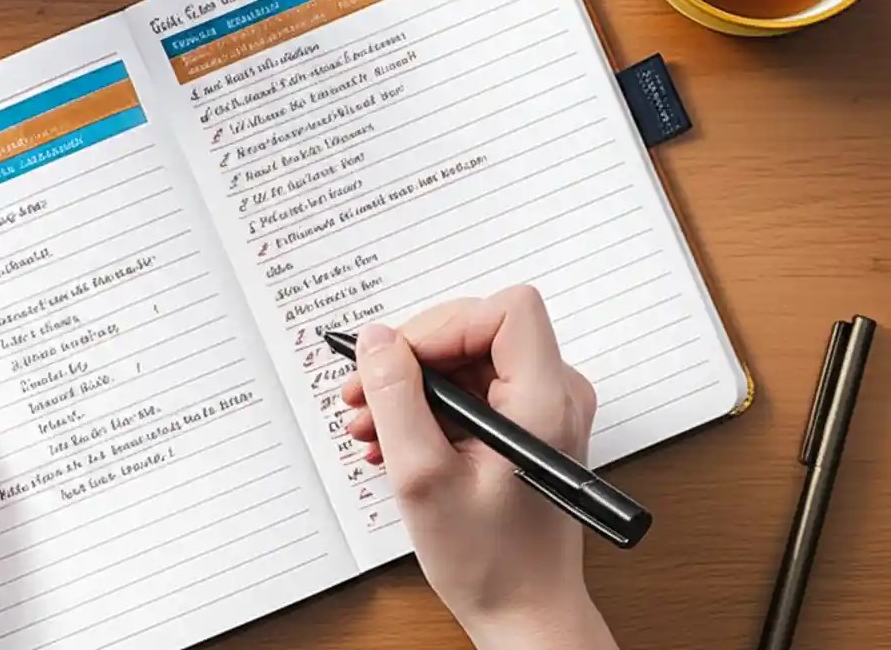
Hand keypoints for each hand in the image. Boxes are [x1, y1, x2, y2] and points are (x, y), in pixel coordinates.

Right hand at [343, 286, 616, 649]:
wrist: (524, 610)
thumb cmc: (491, 562)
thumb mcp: (423, 476)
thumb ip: (395, 398)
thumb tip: (377, 340)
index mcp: (546, 401)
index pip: (504, 311)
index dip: (442, 325)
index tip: (398, 361)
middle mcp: (556, 395)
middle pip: (477, 330)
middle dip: (412, 359)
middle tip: (363, 394)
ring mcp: (544, 409)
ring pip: (468, 359)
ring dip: (411, 387)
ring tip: (369, 426)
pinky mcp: (528, 424)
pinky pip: (472, 388)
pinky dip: (429, 407)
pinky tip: (393, 440)